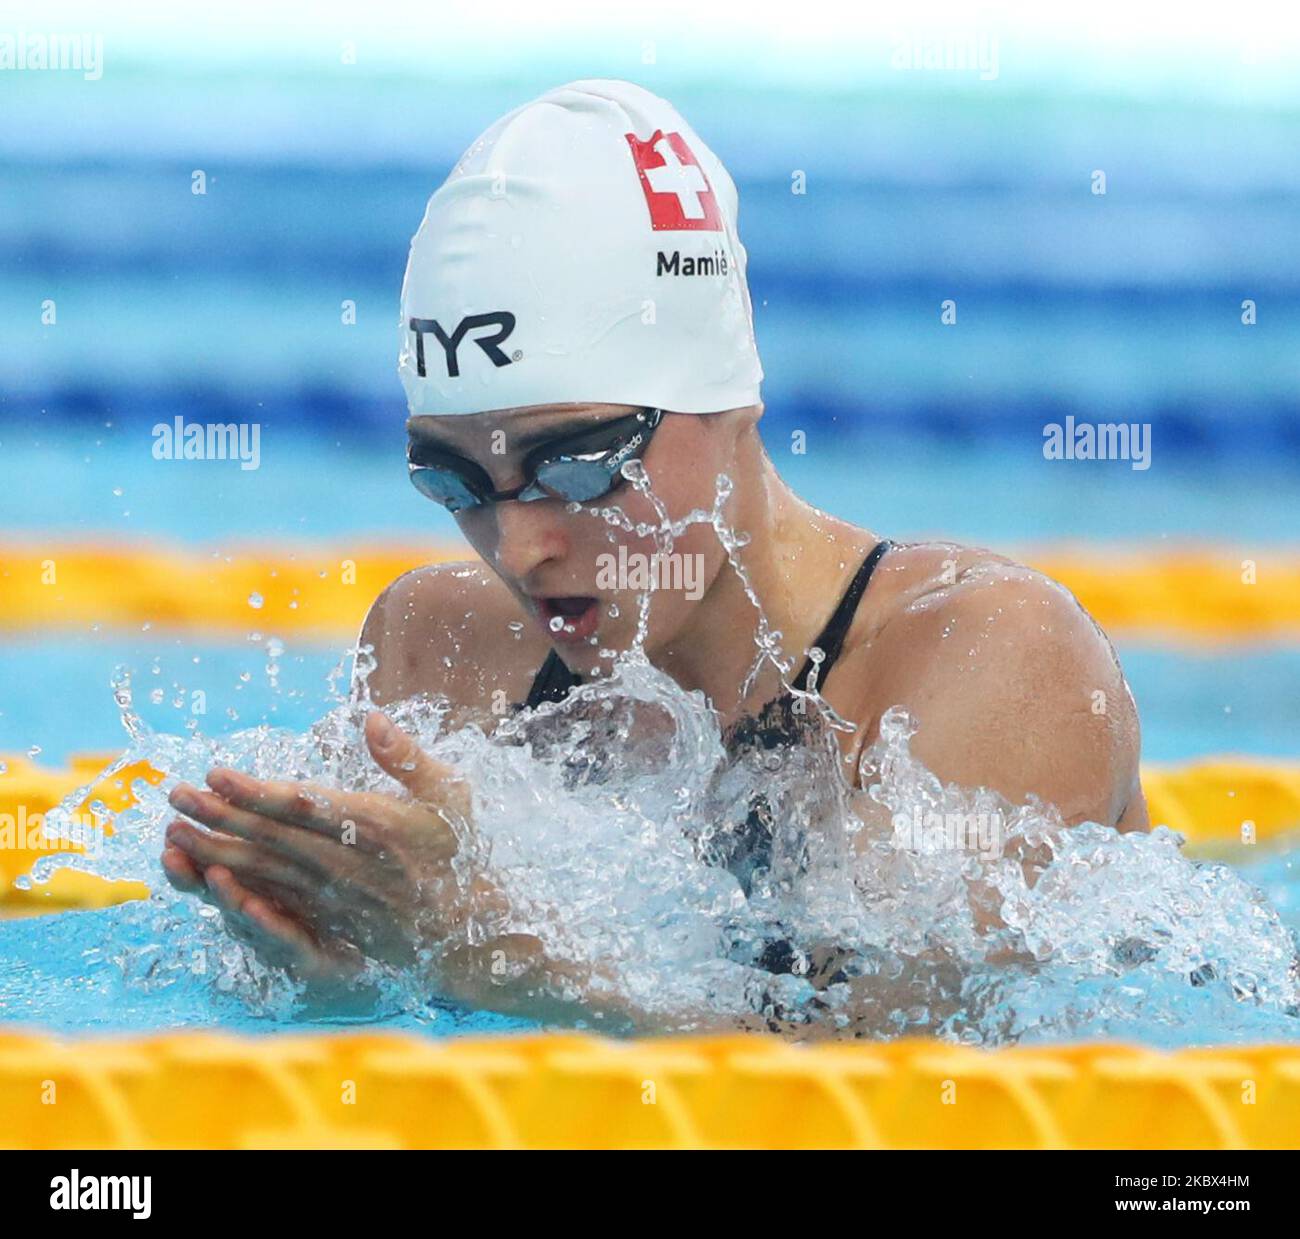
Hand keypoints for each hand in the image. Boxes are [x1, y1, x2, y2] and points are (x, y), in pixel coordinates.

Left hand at [161, 712, 485, 997]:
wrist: (466, 927)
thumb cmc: (457, 849)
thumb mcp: (450, 794)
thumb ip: (408, 757)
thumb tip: (373, 718)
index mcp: (378, 825)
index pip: (304, 806)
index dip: (256, 791)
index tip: (215, 773)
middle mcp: (350, 863)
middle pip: (273, 839)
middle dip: (218, 816)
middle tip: (174, 794)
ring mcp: (335, 896)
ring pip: (265, 873)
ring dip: (215, 851)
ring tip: (173, 832)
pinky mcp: (326, 919)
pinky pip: (272, 903)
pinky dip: (234, 890)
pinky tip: (206, 880)